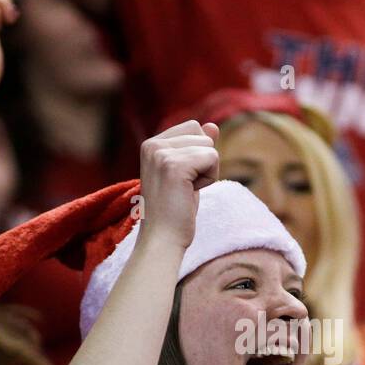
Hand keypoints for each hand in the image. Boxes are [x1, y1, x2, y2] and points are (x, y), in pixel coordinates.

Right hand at [137, 120, 219, 249]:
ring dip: (206, 172)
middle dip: (203, 162)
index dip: (197, 155)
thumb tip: (213, 125)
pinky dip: (209, 178)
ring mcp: (161, 154)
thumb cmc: (175, 211)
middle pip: (202, 134)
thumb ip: (197, 147)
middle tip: (184, 187)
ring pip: (209, 147)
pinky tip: (190, 193)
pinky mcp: (174, 165)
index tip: (180, 180)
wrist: (163, 239)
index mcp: (151, 144)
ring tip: (185, 191)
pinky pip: (212, 158)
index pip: (193, 127)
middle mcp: (152, 144)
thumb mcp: (187, 173)